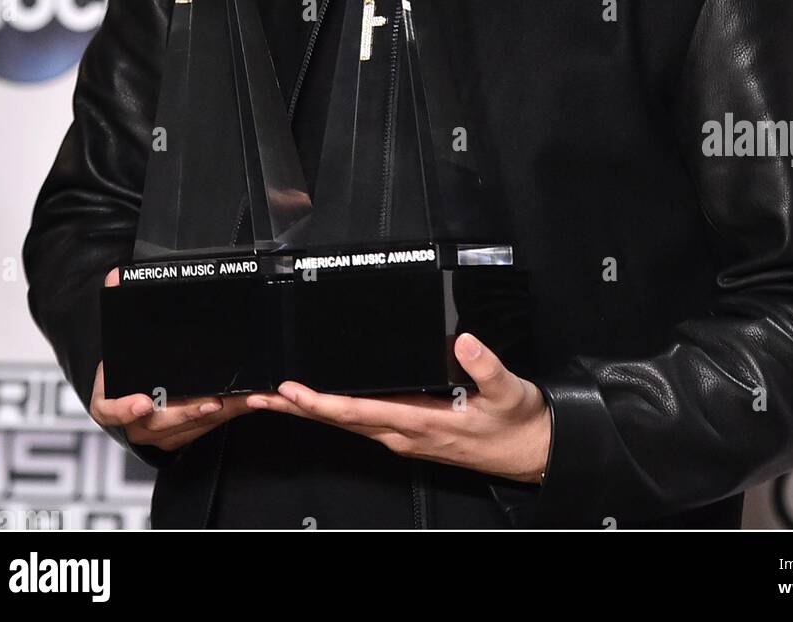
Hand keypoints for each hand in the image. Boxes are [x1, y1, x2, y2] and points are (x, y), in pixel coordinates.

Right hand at [90, 267, 257, 451]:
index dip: (123, 409)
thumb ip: (120, 304)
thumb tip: (117, 276)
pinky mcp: (183, 433)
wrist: (134, 387)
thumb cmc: (128, 364)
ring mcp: (159, 430)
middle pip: (157, 423)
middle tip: (209, 402)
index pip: (109, 409)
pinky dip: (226, 414)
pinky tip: (245, 400)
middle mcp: (134, 421)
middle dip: (186, 413)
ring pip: (187, 428)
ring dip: (214, 415)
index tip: (142, 402)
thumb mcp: (122, 335)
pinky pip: (204, 428)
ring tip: (237, 399)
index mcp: (110, 398)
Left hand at [246, 332, 551, 482]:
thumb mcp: (510, 390)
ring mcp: (407, 436)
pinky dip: (335, 412)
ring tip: (278, 397)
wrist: (532, 450)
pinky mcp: (412, 432)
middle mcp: (407, 433)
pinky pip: (364, 423)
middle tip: (259, 395)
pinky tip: (323, 403)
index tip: (291, 391)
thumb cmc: (517, 423)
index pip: (360, 412)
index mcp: (422, 422)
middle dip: (298, 407)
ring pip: (348, 424)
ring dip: (311, 410)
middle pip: (340, 421)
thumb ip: (485, 366)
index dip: (321, 402)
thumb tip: (464, 342)